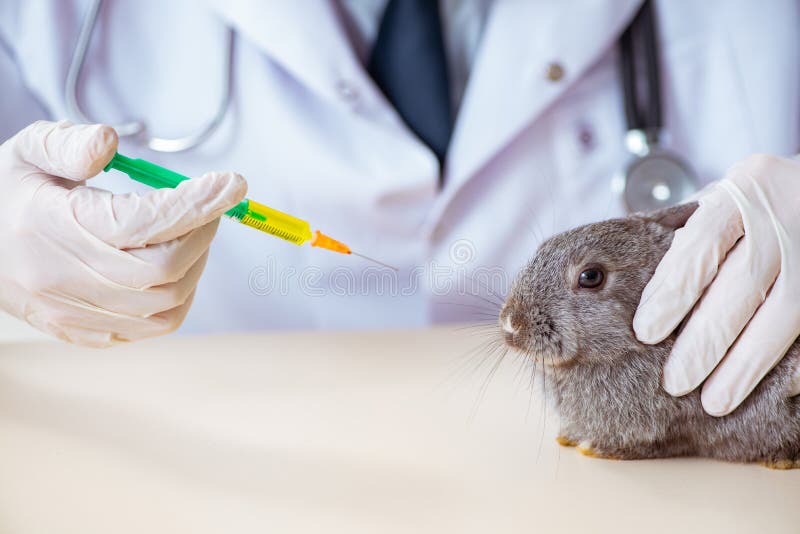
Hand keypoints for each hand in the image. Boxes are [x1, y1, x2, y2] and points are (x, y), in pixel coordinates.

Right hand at [0, 120, 246, 346]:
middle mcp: (64, 278)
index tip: (233, 184)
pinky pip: (154, 326)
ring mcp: (75, 312)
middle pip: (163, 270)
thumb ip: (69, 143)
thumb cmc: (7, 194)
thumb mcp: (28, 151)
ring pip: (166, 303)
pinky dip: (181, 296)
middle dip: (203, 233)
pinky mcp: (85, 332)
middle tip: (211, 205)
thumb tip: (112, 141)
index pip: (145, 222)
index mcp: (52, 227)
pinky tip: (176, 266)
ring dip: (196, 264)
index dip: (197, 203)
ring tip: (193, 232)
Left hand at [633, 154, 799, 415]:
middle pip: (740, 285)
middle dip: (704, 340)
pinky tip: (771, 389)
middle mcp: (785, 214)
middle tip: (673, 382)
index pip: (701, 244)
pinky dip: (793, 361)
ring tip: (714, 401)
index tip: (645, 332)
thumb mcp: (726, 196)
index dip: (672, 292)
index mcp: (747, 187)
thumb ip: (690, 228)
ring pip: (784, 312)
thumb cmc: (763, 199)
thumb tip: (639, 284)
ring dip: (747, 363)